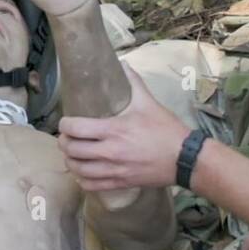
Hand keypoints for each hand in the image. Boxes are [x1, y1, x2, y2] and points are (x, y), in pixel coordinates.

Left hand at [58, 65, 190, 190]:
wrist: (184, 158)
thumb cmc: (166, 129)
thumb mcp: (149, 102)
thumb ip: (133, 82)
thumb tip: (123, 63)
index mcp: (114, 129)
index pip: (76, 128)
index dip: (64, 124)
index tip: (65, 122)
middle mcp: (110, 151)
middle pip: (72, 150)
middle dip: (64, 142)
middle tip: (66, 137)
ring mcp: (114, 170)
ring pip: (78, 170)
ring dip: (70, 161)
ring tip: (71, 154)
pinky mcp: (120, 183)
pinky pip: (90, 185)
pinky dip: (81, 179)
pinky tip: (82, 172)